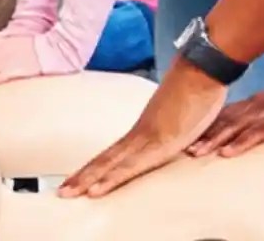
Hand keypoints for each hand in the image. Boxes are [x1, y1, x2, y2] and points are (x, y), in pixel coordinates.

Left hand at [59, 59, 226, 197]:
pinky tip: (97, 190)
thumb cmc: (197, 90)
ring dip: (88, 179)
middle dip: (83, 176)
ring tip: (68, 193)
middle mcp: (140, 134)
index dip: (96, 166)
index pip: (113, 152)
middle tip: (62, 192)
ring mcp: (146, 138)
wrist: (202, 69)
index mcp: (144, 129)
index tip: (79, 178)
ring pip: (110, 164)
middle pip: (104, 160)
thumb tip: (175, 141)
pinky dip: (112, 179)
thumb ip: (174, 132)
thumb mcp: (184, 118)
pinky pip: (131, 167)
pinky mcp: (159, 144)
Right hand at [186, 75, 263, 157]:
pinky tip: (196, 132)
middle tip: (196, 152)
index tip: (225, 153)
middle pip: (238, 123)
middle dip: (216, 138)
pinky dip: (211, 122)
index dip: (243, 141)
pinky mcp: (249, 103)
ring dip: (208, 131)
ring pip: (228, 117)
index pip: (262, 129)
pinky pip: (227, 112)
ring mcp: (256, 102)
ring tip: (190, 146)